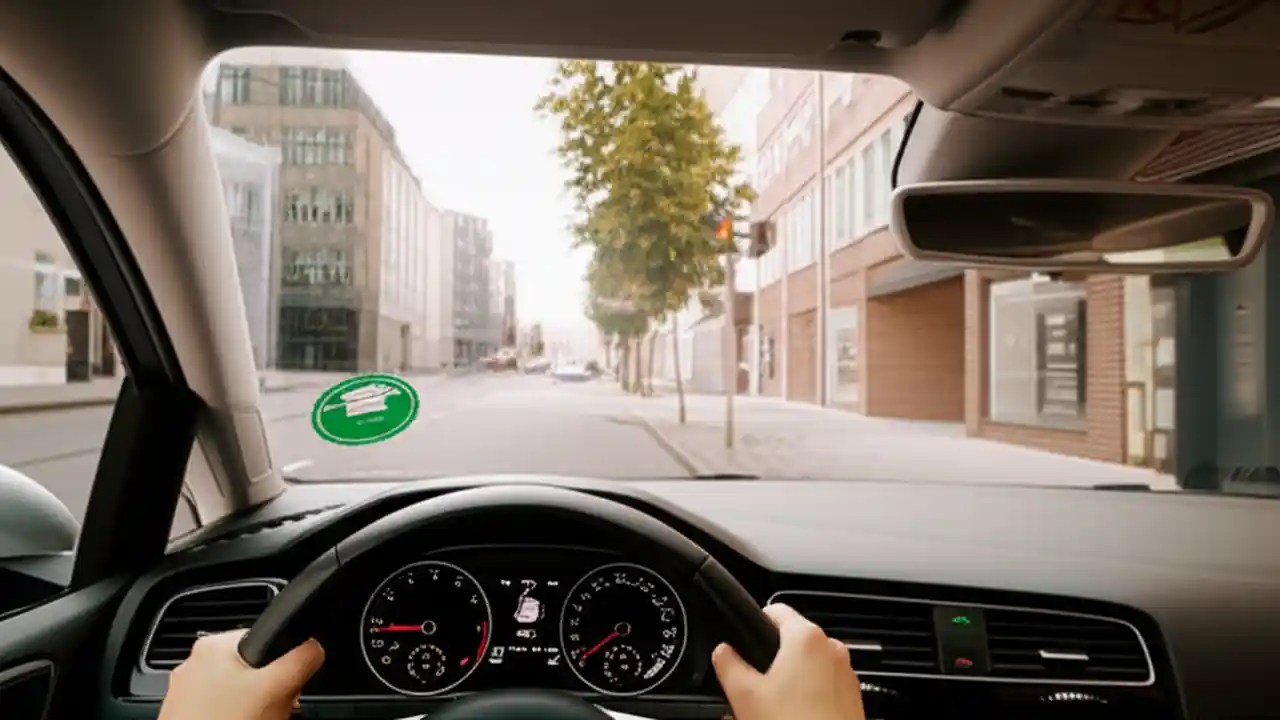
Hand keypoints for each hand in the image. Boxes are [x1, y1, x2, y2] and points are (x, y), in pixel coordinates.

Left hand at [158, 630, 323, 719]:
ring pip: (235, 694)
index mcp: (213, 645)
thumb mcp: (278, 686)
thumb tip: (314, 647)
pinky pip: (219, 711)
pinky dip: (232, 717)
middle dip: (266, 690)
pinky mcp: (183, 716)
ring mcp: (185, 694)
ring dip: (250, 707)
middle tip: (271, 709)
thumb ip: (302, 659)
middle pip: (250, 671)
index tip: (284, 687)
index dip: (282, 665)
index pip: (263, 641)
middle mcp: (193, 665)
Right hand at [712, 604, 864, 719]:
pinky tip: (792, 717)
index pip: (775, 611)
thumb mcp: (745, 695)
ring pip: (807, 666)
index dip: (754, 624)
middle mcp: (831, 649)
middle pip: (791, 642)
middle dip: (769, 662)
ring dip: (788, 681)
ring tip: (771, 709)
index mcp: (806, 638)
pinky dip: (807, 696)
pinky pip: (823, 686)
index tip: (743, 643)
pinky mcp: (852, 697)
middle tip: (752, 689)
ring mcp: (845, 674)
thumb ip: (728, 664)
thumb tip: (722, 651)